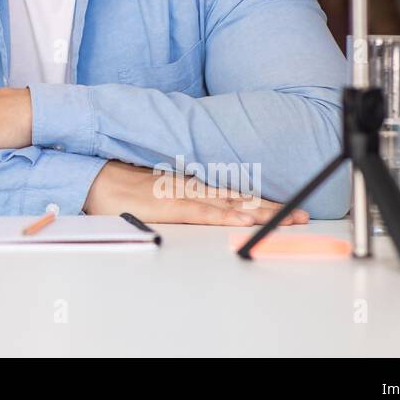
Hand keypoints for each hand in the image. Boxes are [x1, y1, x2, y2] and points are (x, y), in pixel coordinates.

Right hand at [83, 161, 308, 225]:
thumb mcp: (157, 191)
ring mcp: (184, 196)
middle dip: (273, 208)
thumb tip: (200, 204)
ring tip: (286, 218)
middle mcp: (193, 188)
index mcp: (191, 185)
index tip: (288, 208)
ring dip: (259, 211)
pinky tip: (243, 218)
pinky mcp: (171, 206)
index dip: (262, 201)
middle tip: (303, 216)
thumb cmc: (121, 188)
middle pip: (241, 199)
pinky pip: (203, 212)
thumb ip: (178, 196)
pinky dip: (225, 214)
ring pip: (229, 204)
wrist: (96, 181)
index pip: (234, 194)